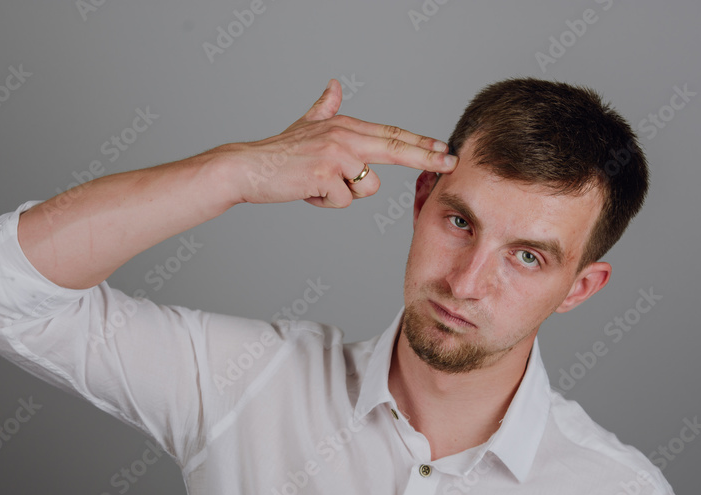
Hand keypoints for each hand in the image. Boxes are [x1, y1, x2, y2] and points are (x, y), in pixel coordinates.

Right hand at [226, 79, 457, 207]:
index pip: (391, 134)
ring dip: (344, 195)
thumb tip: (336, 85)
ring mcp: (336, 154)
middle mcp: (344, 135)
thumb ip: (325, 107)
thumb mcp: (306, 125)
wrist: (249, 167)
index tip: (444, 148)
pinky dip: (326, 203)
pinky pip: (344, 201)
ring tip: (318, 185)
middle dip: (427, 156)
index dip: (420, 142)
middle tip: (452, 162)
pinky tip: (309, 192)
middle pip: (395, 147)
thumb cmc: (279, 153)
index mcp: (345, 125)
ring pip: (367, 187)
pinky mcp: (326, 174)